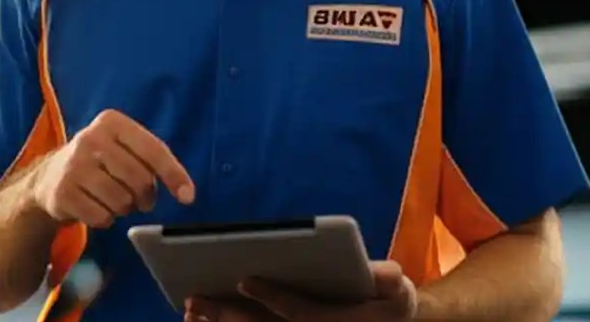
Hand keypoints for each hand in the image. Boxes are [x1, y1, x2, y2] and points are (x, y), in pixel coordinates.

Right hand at [30, 109, 194, 227]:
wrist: (49, 177)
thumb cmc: (101, 161)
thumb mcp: (125, 148)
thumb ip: (154, 161)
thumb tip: (186, 192)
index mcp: (112, 122)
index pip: (153, 149)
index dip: (174, 174)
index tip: (188, 197)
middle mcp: (91, 138)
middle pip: (139, 179)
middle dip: (146, 196)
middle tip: (141, 200)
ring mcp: (73, 165)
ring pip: (121, 201)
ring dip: (124, 208)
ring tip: (115, 199)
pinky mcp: (62, 192)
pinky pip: (101, 217)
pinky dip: (105, 219)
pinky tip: (96, 207)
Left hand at [183, 261, 417, 321]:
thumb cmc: (389, 301)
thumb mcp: (397, 289)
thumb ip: (389, 280)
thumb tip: (384, 273)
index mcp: (339, 321)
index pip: (303, 314)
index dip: (274, 298)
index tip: (246, 280)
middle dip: (230, 318)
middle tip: (198, 301)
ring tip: (192, 310)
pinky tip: (201, 319)